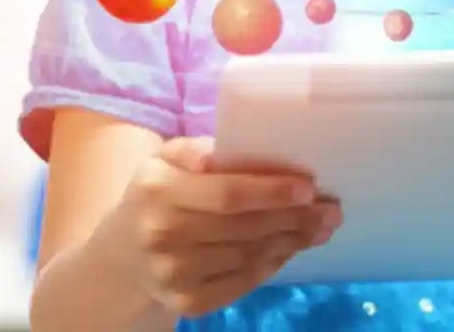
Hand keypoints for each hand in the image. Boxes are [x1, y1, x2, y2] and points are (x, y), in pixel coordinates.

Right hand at [107, 136, 340, 317]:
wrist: (123, 256)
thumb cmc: (156, 196)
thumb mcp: (164, 160)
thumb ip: (195, 150)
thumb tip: (227, 151)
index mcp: (158, 190)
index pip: (226, 193)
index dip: (271, 192)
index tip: (309, 187)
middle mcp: (163, 234)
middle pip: (244, 227)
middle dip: (294, 218)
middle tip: (331, 210)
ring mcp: (174, 274)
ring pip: (249, 256)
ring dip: (291, 241)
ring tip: (319, 227)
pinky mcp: (188, 302)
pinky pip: (243, 282)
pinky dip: (272, 264)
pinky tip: (291, 248)